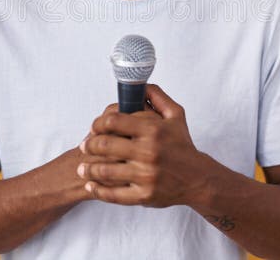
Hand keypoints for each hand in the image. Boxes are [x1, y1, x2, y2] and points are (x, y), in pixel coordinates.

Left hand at [77, 84, 209, 206]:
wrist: (198, 178)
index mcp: (152, 130)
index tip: (94, 127)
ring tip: (82, 168)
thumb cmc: (182, 145)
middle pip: (104, 145)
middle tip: (83, 146)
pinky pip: (114, 194)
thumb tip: (139, 84)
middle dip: (88, 145)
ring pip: (105, 171)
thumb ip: (157, 96)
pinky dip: (98, 190)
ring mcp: (145, 176)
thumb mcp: (175, 115)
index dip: (97, 123)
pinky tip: (91, 185)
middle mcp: (148, 152)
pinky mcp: (144, 196)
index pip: (113, 121)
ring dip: (88, 169)